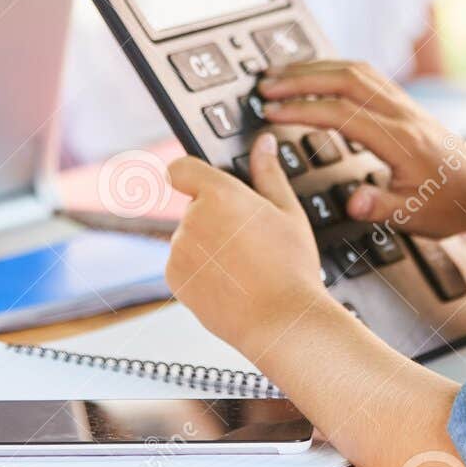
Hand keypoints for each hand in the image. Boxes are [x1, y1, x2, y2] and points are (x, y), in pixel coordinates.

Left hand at [165, 133, 333, 357]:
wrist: (280, 322)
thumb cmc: (290, 269)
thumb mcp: (289, 213)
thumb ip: (269, 173)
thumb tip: (263, 144)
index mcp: (220, 194)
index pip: (182, 168)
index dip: (192, 175)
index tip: (205, 185)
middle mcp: (192, 219)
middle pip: (194, 207)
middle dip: (216, 217)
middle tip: (249, 239)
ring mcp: (179, 251)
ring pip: (190, 238)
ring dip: (208, 245)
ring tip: (244, 266)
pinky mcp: (174, 278)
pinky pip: (184, 264)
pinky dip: (200, 270)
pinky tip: (231, 282)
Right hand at [258, 60, 465, 238]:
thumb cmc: (451, 202)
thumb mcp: (415, 216)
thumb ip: (381, 208)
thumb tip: (353, 202)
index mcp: (399, 140)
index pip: (341, 113)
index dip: (302, 110)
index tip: (271, 113)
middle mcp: (400, 113)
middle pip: (344, 79)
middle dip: (299, 78)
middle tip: (264, 84)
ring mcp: (402, 103)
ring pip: (354, 69)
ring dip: (314, 67)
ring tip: (280, 73)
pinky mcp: (402, 103)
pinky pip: (364, 73)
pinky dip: (334, 67)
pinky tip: (315, 74)